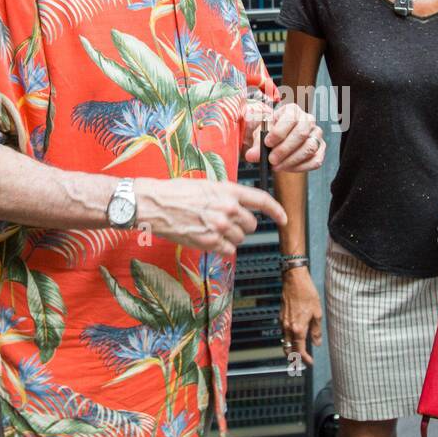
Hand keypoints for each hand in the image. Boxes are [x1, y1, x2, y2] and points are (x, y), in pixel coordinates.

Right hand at [134, 177, 285, 255]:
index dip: (276, 211)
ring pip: (240, 239)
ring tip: (213, 229)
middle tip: (227, 223)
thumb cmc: (175, 192)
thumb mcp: (206, 185)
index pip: (262, 200)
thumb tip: (237, 205)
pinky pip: (228, 251)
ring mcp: (220, 226)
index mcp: (228, 190)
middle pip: (251, 224)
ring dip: (231, 237)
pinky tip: (209, 239)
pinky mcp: (209, 242)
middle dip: (243, 226)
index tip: (283, 218)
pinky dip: (222, 248)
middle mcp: (228, 208)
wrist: (154, 204)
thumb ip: (225, 195)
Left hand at [244, 99, 324, 172]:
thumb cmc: (270, 134)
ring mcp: (316, 135)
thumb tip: (251, 156)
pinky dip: (301, 167)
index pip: (290, 119)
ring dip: (292, 160)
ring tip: (277, 166)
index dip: (279, 132)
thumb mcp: (260, 135)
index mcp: (292, 110)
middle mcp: (307, 120)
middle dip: (285, 149)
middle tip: (271, 159)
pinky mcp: (320, 149)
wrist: (277, 142)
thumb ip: (256, 144)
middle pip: (301, 133)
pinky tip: (288, 168)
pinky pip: (316, 160)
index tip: (267, 144)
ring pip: (309, 148)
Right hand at [280, 268, 322, 366]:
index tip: (310, 363)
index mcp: (298, 329)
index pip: (300, 350)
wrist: (294, 280)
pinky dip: (287, 340)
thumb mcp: (317, 313)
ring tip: (297, 354)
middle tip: (300, 364)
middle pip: (288, 349)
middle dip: (294, 358)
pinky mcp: (281, 317)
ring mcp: (283, 322)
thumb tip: (316, 343)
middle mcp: (288, 328)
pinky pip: (283, 333)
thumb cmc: (307, 294)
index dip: (305, 359)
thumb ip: (316, 330)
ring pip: (284, 342)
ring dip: (290, 350)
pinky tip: (294, 338)